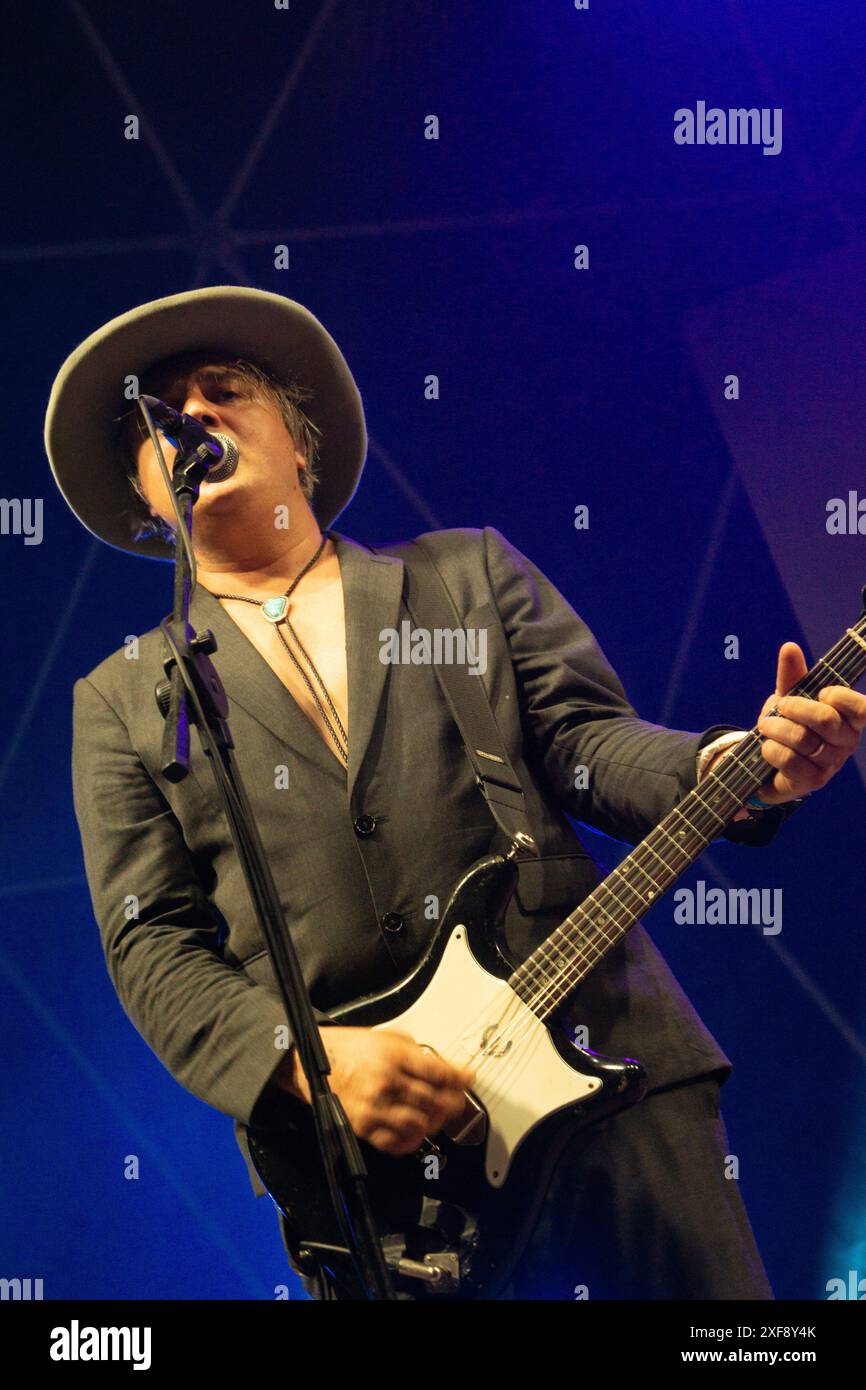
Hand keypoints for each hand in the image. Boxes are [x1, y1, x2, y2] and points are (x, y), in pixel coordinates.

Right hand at [276, 1026, 475, 1157]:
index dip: (459, 1077)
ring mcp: (375, 1107)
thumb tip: (438, 1066)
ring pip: (419, 1124)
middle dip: (453, 1101)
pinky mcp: (364, 1127)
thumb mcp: (384, 1036)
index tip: (468, 1078)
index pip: (437, 1072)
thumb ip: (413, 1052)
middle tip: (459, 1099)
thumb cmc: (347, 1048)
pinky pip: (395, 1142)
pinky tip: (418, 1132)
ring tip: (440, 1116)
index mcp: (393, 1056)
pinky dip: (412, 1141)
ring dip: (436, 1122)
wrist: (312, 1061)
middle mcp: (386, 1082)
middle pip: (433, 1100)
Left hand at [751, 642, 865, 804]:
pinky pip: (790, 760)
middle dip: (795, 708)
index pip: (863, 708)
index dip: (841, 697)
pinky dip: (772, 749)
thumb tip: (789, 647)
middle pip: (826, 720)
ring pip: (803, 740)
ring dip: (776, 728)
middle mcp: (846, 742)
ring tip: (765, 725)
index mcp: (850, 719)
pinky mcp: (812, 781)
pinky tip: (767, 746)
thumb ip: (791, 674)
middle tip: (779, 706)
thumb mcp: (790, 696)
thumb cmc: (790, 723)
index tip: (821, 691)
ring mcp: (830, 764)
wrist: (770, 759)